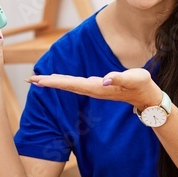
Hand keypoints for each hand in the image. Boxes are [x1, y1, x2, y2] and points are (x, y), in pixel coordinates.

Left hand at [27, 67, 162, 110]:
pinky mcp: (97, 87)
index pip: (72, 84)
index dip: (55, 82)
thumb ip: (119, 78)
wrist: (148, 98)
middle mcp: (93, 89)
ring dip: (54, 82)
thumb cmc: (142, 86)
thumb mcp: (134, 79)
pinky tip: (59, 80)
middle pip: (66, 86)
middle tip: (30, 80)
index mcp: (98, 88)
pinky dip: (64, 81)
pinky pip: (76, 84)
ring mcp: (94, 89)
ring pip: (70, 85)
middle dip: (48, 83)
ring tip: (38, 80)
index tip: (40, 81)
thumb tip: (105, 79)